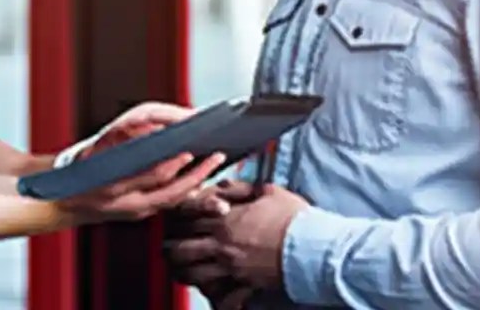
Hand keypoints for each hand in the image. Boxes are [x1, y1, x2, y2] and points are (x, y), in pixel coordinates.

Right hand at [60, 102, 225, 221]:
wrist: (65, 199)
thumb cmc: (84, 165)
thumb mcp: (100, 145)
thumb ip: (127, 134)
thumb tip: (159, 125)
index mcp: (115, 185)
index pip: (154, 176)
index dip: (175, 165)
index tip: (191, 151)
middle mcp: (127, 204)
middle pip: (171, 193)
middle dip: (197, 175)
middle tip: (216, 157)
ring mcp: (134, 212)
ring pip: (173, 200)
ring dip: (196, 183)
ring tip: (214, 165)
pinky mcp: (139, 214)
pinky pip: (168, 203)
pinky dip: (185, 191)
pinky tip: (199, 178)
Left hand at [167, 182, 308, 290]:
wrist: (312, 247)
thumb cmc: (293, 218)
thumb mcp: (268, 191)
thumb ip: (240, 187)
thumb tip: (222, 185)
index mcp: (225, 219)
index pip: (188, 217)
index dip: (177, 217)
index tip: (173, 217)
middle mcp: (222, 244)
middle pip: (181, 248)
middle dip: (170, 248)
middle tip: (166, 247)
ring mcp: (230, 267)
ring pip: (192, 274)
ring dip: (183, 271)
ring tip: (178, 270)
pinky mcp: (243, 284)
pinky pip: (220, 295)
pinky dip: (211, 294)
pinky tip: (208, 292)